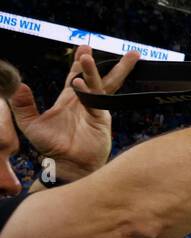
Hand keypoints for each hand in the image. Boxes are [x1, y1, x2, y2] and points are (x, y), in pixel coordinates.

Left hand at [13, 46, 139, 181]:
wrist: (66, 166)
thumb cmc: (51, 148)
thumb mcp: (30, 124)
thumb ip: (23, 105)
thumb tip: (18, 85)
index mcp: (70, 100)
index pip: (76, 75)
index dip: (79, 62)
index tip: (83, 48)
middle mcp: (85, 102)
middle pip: (95, 78)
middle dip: (99, 63)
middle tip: (95, 47)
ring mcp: (95, 110)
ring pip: (100, 86)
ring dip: (96, 71)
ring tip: (89, 57)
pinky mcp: (101, 120)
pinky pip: (96, 101)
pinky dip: (88, 91)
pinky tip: (79, 82)